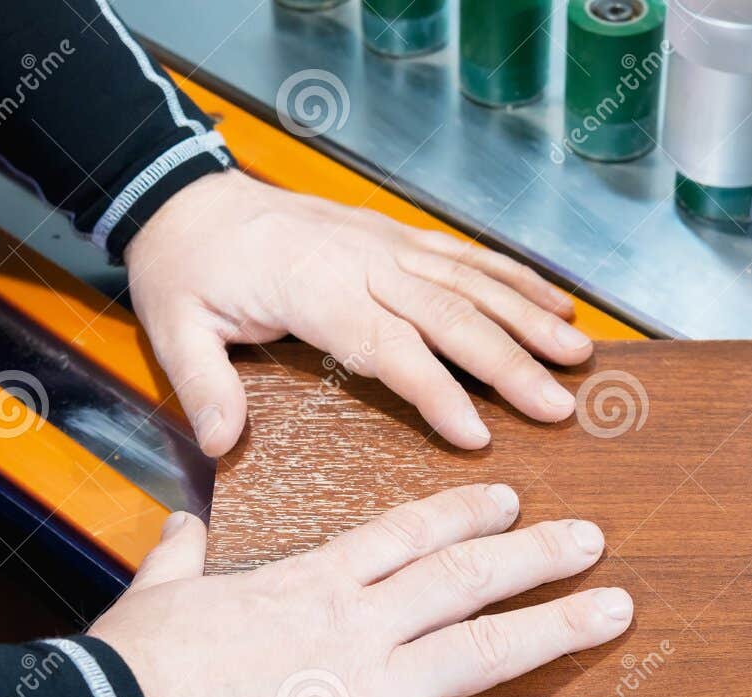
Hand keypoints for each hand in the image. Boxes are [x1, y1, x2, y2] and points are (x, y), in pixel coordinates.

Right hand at [89, 484, 633, 696]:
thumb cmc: (127, 681)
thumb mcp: (151, 601)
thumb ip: (178, 557)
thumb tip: (180, 523)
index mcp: (306, 585)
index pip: (402, 536)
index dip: (462, 515)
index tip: (507, 499)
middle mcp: (358, 628)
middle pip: (465, 578)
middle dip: (534, 554)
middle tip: (590, 538)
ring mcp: (378, 693)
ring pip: (490, 647)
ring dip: (561, 624)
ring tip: (617, 606)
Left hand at [123, 170, 593, 455]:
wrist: (187, 198)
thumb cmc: (185, 270)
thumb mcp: (173, 328)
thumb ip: (203, 385)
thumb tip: (222, 443)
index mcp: (313, 287)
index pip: (388, 345)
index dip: (436, 391)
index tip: (478, 435)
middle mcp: (362, 260)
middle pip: (449, 315)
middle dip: (511, 363)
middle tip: (560, 406)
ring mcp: (385, 243)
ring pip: (471, 281)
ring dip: (529, 317)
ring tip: (579, 355)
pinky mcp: (394, 236)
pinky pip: (465, 256)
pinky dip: (514, 277)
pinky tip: (555, 301)